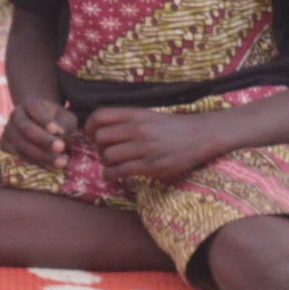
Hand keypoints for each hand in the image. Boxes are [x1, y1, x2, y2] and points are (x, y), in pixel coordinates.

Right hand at [1, 99, 79, 170]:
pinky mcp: (4, 146)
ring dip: (40, 155)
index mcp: (30, 104)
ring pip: (20, 144)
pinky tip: (47, 168)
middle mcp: (16, 116)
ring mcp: (8, 131)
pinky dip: (31, 163)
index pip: (36, 109)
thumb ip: (66, 125)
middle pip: (26, 128)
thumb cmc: (57, 122)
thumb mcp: (66, 119)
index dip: (45, 120)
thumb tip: (60, 135)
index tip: (56, 130)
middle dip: (44, 140)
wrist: (39, 126)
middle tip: (61, 148)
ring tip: (59, 163)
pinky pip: (15, 156)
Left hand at [83, 107, 215, 182]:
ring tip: (112, 163)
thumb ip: (124, 121)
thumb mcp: (146, 115)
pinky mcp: (150, 165)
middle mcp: (137, 129)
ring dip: (105, 162)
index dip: (88, 126)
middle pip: (99, 137)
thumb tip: (97, 130)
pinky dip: (109, 175)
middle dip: (97, 146)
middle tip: (104, 151)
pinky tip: (111, 175)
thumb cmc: (169, 127)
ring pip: (107, 156)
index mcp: (135, 114)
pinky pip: (119, 171)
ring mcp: (144, 148)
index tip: (89, 134)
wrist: (199, 136)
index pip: (100, 116)